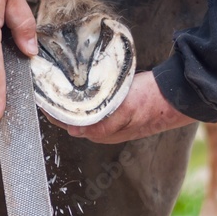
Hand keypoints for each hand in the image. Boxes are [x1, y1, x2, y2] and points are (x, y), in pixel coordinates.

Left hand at [49, 71, 196, 142]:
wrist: (177, 96)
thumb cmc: (151, 102)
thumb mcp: (126, 109)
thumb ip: (103, 122)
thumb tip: (75, 130)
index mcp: (101, 132)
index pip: (65, 122)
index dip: (51, 108)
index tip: (39, 92)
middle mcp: (101, 130)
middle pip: (69, 117)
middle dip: (55, 103)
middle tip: (43, 83)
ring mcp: (108, 121)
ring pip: (79, 111)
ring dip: (67, 100)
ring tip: (54, 82)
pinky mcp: (115, 110)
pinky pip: (91, 105)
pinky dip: (80, 97)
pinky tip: (76, 85)